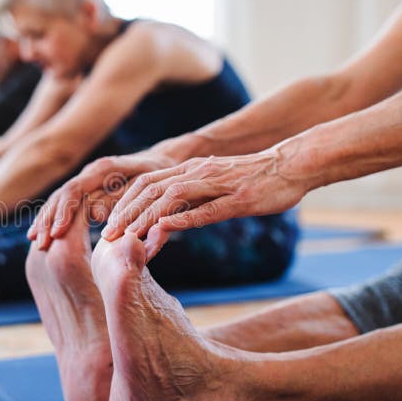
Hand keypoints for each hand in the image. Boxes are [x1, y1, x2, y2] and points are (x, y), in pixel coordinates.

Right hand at [27, 150, 177, 248]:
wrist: (164, 160)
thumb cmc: (159, 175)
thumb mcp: (146, 186)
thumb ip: (121, 198)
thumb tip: (94, 214)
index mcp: (103, 169)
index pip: (74, 190)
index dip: (64, 212)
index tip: (57, 234)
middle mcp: (91, 172)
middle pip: (61, 195)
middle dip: (49, 219)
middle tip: (40, 242)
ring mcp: (87, 179)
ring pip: (59, 198)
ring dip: (46, 219)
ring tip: (34, 240)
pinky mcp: (87, 189)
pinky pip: (65, 203)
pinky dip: (53, 217)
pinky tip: (43, 232)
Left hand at [103, 148, 310, 259]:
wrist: (293, 164)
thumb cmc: (255, 179)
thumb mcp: (215, 188)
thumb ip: (191, 201)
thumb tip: (165, 222)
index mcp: (189, 171)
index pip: (145, 184)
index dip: (123, 203)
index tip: (108, 224)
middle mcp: (197, 173)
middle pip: (150, 189)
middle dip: (125, 212)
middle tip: (107, 235)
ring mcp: (217, 184)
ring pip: (171, 198)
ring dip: (145, 217)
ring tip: (127, 236)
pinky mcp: (238, 198)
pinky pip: (206, 209)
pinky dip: (183, 219)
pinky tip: (165, 229)